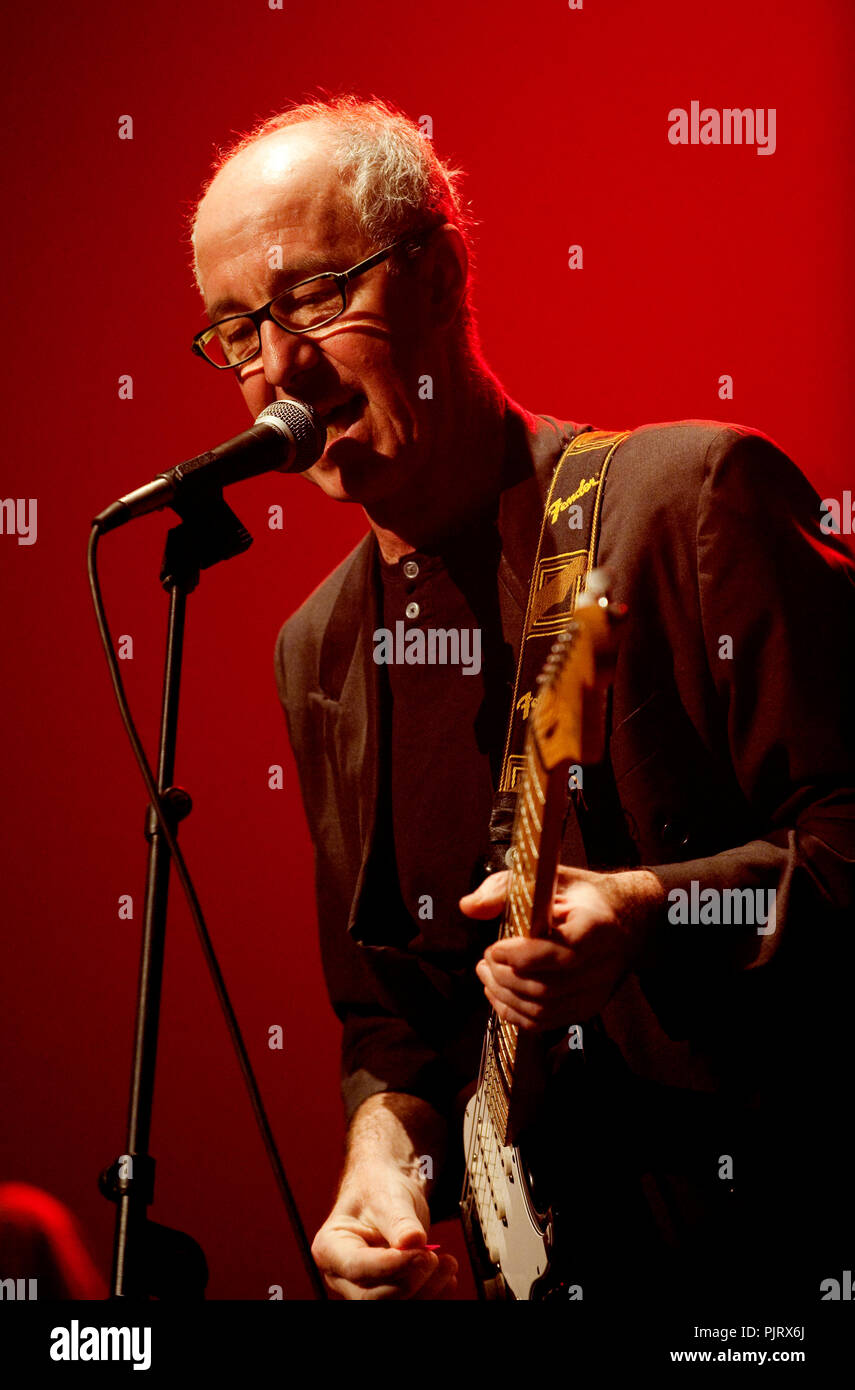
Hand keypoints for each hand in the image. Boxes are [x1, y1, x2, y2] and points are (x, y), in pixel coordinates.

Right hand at [311, 1166, 457, 1299]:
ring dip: (425, 1290)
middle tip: (433, 1256)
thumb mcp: (388, 1196)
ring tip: (448, 1263)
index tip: (420, 1252)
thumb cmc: (379, 1188)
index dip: (390, 1265)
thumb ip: (400, 1220)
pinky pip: (409, 1302)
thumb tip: (413, 1242)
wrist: (387, 1190)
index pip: (357, 1267)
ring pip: (393, 1304)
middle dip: (409, 1281)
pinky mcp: (387, 1291)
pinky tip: (447, 1276)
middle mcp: (342, 1275)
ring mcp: (364, 1286)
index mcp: (331, 1247)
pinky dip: (431, 1293)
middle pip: (374, 1296)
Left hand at [460, 864, 663, 1030]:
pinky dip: (513, 1012)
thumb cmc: (580, 896)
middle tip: (485, 959)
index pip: (563, 954)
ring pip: (543, 1010)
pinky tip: (498, 992)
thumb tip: (469, 907)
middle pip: (547, 987)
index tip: (494, 947)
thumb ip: (505, 888)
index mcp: (598, 927)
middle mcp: (603, 966)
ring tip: (486, 973)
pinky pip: (544, 1023)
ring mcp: (596, 993)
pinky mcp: (586, 1009)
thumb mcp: (548, 878)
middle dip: (505, 977)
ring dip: (504, 996)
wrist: (626, 920)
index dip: (522, 956)